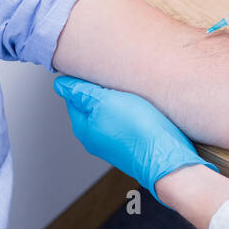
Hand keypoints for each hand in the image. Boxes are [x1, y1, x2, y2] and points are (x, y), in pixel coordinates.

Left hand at [54, 76, 216, 205]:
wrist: (168, 158)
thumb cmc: (139, 130)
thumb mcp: (105, 102)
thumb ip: (81, 92)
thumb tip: (61, 85)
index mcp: (84, 129)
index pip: (74, 97)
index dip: (84, 81)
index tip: (99, 71)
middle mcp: (97, 139)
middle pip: (93, 105)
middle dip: (103, 90)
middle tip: (117, 81)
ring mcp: (116, 143)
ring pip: (112, 113)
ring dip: (120, 100)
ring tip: (132, 94)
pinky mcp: (134, 144)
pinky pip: (127, 122)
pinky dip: (133, 111)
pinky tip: (143, 109)